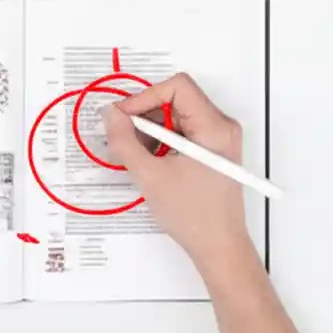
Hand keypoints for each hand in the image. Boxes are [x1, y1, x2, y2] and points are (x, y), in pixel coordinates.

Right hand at [104, 73, 252, 271]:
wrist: (218, 245)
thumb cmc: (193, 215)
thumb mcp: (150, 176)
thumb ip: (125, 142)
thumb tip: (111, 115)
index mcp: (214, 128)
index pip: (177, 87)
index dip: (145, 97)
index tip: (124, 117)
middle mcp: (222, 127)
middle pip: (176, 99)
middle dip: (146, 116)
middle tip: (127, 139)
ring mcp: (219, 138)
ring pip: (177, 115)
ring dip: (152, 130)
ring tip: (141, 157)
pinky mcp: (212, 149)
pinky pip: (182, 130)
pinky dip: (162, 141)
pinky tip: (153, 163)